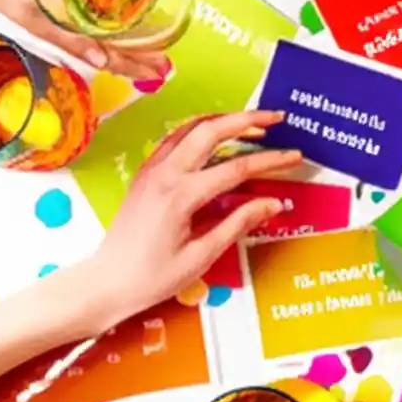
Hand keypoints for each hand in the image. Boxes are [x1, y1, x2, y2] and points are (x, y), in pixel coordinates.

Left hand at [89, 111, 301, 324]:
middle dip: (247, 120)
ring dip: (223, 120)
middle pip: (211, 131)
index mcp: (181, 196)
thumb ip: (238, 223)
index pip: (237, 168)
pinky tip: (216, 135)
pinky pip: (175, 139)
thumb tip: (272, 203)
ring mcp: (152, 170)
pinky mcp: (145, 174)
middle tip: (275, 119)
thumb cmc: (151, 277)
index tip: (294, 156)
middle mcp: (164, 174)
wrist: (107, 282)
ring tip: (251, 122)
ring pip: (191, 128)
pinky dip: (200, 130)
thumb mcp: (202, 255)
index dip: (270, 160)